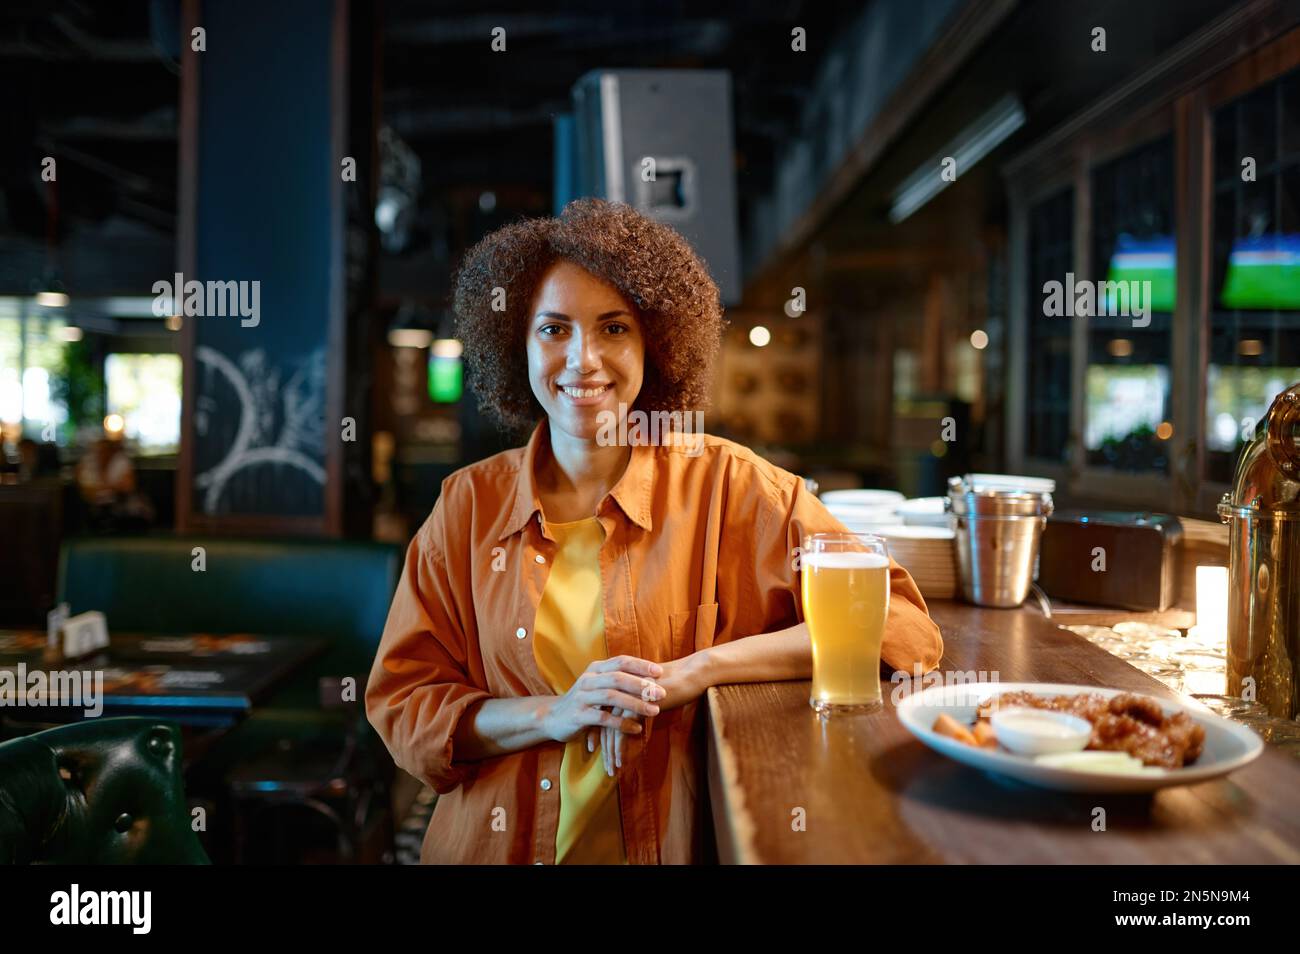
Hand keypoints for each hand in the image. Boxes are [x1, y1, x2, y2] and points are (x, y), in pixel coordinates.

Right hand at [542, 655, 663, 743]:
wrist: (553, 717)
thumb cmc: (584, 701)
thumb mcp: (598, 685)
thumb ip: (618, 680)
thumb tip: (650, 678)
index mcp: (595, 669)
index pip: (621, 661)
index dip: (641, 665)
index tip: (660, 672)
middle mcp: (588, 680)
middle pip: (618, 678)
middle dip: (642, 685)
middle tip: (661, 694)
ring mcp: (582, 697)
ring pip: (611, 697)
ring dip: (635, 704)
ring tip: (654, 711)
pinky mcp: (578, 715)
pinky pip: (603, 718)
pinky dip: (622, 723)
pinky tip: (637, 728)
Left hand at [590, 653, 710, 775]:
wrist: (690, 674)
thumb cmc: (675, 684)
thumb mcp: (652, 695)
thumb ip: (640, 704)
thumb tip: (634, 720)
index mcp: (620, 686)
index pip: (601, 712)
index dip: (596, 732)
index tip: (594, 748)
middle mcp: (618, 691)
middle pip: (602, 723)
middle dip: (602, 747)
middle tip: (604, 765)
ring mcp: (626, 698)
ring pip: (610, 730)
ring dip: (610, 752)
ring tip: (611, 770)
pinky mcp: (635, 707)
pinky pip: (621, 731)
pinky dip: (619, 749)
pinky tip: (620, 762)